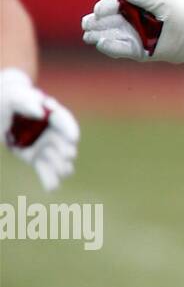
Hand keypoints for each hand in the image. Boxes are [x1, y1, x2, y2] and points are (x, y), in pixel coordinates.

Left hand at [1, 67, 78, 189]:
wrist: (0, 111)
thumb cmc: (11, 99)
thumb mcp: (16, 97)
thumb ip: (28, 103)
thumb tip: (40, 112)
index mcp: (52, 115)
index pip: (65, 122)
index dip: (70, 130)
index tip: (74, 138)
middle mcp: (52, 132)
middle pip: (63, 143)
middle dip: (66, 150)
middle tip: (68, 157)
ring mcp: (44, 146)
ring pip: (56, 159)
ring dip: (61, 166)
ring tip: (64, 173)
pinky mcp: (34, 157)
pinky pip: (43, 169)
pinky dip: (48, 179)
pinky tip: (52, 189)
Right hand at [81, 0, 170, 60]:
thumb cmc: (174, 11)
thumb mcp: (159, 0)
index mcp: (127, 4)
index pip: (109, 4)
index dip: (103, 7)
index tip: (100, 11)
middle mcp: (123, 19)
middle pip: (102, 20)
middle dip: (94, 22)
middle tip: (89, 24)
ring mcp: (126, 35)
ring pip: (105, 35)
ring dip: (96, 35)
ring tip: (90, 35)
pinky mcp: (132, 50)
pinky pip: (118, 49)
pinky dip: (109, 46)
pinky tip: (101, 43)